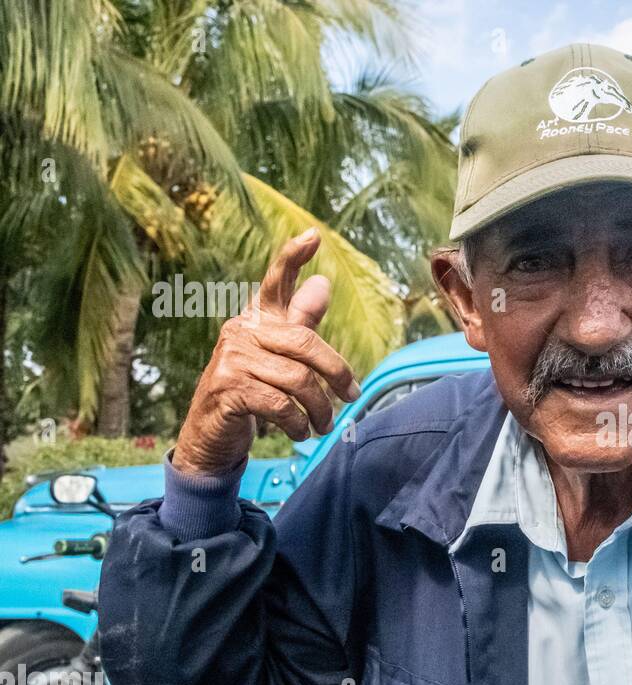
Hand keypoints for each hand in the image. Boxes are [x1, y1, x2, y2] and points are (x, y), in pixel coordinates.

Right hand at [173, 228, 360, 475]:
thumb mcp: (278, 354)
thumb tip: (323, 282)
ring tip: (324, 425)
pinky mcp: (228, 390)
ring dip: (319, 408)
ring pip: (297, 380)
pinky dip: (298, 422)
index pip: (275, 284)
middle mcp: (241, 331)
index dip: (292, 259)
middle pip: (305, 343)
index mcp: (256, 320)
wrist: (210, 432)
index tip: (314, 236)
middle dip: (336, 373)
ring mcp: (231, 359)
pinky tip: (300, 432)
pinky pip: (280, 404)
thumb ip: (300, 321)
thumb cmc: (252, 388)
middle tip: (352, 397)